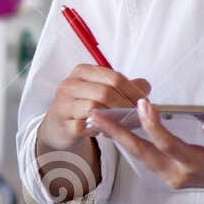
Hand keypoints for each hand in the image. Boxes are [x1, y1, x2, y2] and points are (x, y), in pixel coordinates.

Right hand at [36, 63, 150, 152]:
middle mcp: (70, 85)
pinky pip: (87, 126)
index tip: (144, 102)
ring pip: (94, 107)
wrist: (58, 126)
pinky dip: (101, 129)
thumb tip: (145, 87)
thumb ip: (124, 86)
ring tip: (124, 123)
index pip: (114, 77)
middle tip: (137, 115)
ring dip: (114, 118)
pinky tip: (108, 131)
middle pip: (105, 92)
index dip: (133, 91)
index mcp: (82, 72)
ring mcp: (64, 104)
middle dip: (125, 105)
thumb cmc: (82, 105)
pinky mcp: (63, 124)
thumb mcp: (101, 90)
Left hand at [89, 98, 203, 194]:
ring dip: (119, 138)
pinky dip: (130, 144)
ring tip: (97, 120)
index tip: (141, 103)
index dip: (153, 124)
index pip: (168, 144)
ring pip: (140, 157)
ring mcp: (173, 178)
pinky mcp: (170, 176)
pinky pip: (145, 159)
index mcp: (198, 165)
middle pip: (143, 152)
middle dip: (118, 133)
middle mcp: (180, 174)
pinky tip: (116, 130)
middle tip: (96, 114)